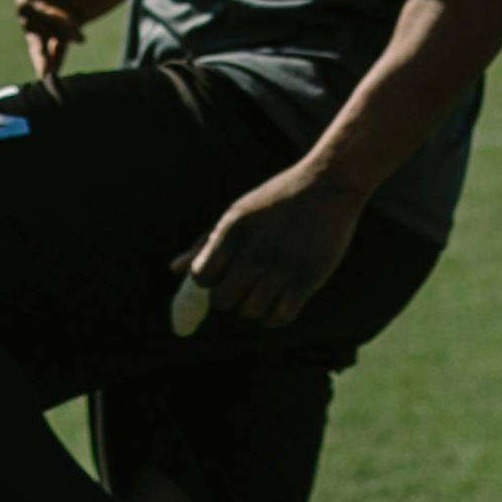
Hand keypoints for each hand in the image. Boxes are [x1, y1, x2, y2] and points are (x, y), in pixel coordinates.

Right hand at [12, 0, 132, 83]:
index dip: (43, 12)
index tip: (66, 17)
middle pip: (32, 20)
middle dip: (52, 29)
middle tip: (76, 32)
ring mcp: (50, 10)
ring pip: (41, 35)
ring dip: (43, 54)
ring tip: (45, 75)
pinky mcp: (67, 25)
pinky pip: (57, 44)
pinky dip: (54, 59)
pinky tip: (50, 77)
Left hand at [183, 162, 364, 333]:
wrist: (327, 184)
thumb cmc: (276, 199)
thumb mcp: (237, 213)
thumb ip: (204, 242)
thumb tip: (174, 269)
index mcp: (232, 230)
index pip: (201, 277)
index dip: (207, 282)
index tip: (219, 276)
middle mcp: (254, 250)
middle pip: (223, 301)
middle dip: (228, 299)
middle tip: (241, 287)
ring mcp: (282, 266)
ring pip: (251, 313)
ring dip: (253, 309)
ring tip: (261, 293)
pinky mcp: (308, 278)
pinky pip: (281, 317)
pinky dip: (275, 318)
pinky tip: (279, 303)